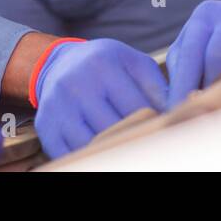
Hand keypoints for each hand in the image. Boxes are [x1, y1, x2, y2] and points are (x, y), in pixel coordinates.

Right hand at [31, 38, 166, 158]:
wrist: (58, 64)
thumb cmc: (104, 65)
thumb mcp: (132, 63)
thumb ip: (155, 85)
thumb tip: (175, 113)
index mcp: (102, 64)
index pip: (136, 106)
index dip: (153, 122)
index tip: (163, 129)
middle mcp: (75, 84)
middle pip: (114, 128)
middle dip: (134, 137)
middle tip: (148, 142)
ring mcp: (57, 107)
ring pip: (92, 145)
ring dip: (112, 150)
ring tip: (127, 147)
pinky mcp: (45, 126)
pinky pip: (70, 154)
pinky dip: (89, 157)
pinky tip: (103, 151)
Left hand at [164, 0, 220, 108]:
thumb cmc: (217, 42)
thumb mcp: (195, 45)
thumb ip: (179, 69)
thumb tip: (167, 102)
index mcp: (204, 16)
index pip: (190, 53)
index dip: (183, 85)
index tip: (177, 110)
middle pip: (218, 56)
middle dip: (209, 88)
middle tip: (203, 114)